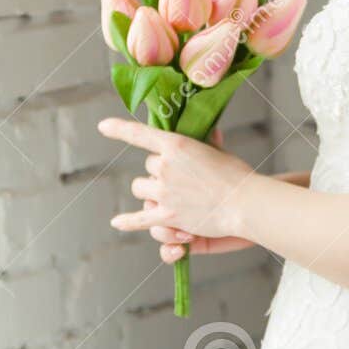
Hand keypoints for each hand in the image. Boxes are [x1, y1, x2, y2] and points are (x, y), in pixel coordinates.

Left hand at [99, 116, 253, 241]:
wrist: (245, 203)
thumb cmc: (237, 176)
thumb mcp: (219, 152)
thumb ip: (205, 144)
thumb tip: (210, 132)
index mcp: (176, 144)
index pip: (140, 134)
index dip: (119, 129)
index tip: (103, 127)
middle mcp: (164, 166)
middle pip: (148, 168)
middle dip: (161, 173)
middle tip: (183, 181)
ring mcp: (163, 192)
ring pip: (141, 189)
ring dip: (152, 193)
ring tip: (172, 198)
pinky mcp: (167, 216)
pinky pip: (139, 219)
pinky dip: (127, 221)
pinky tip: (117, 222)